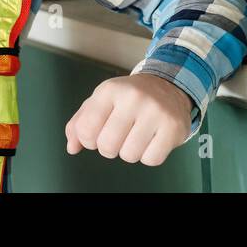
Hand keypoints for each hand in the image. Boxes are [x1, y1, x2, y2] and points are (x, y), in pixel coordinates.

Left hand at [64, 74, 191, 165]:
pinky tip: (151, 138)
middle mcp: (133, 97)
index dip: (88, 140)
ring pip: (129, 155)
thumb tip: (72, 147)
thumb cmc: (128, 98)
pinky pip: (151, 159)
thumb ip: (79, 123)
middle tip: (119, 135)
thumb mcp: (100, 101)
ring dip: (130, 151)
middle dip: (109, 148)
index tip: (97, 133)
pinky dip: (149, 155)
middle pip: (107, 146)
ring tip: (136, 134)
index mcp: (110, 90)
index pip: (86, 130)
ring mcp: (155, 112)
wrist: (167, 86)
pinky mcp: (173, 127)